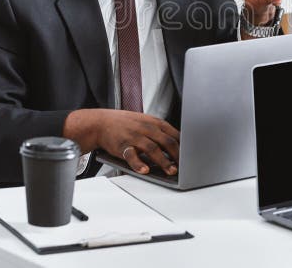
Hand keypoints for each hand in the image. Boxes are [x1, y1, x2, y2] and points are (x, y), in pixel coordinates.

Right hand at [64, 109, 179, 175]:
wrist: (100, 122)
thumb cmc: (124, 124)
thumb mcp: (144, 121)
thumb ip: (159, 131)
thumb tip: (177, 144)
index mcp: (154, 122)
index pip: (174, 134)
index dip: (184, 146)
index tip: (191, 156)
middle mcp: (146, 128)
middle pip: (167, 141)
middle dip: (177, 155)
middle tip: (185, 166)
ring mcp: (135, 136)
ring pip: (153, 149)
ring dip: (163, 161)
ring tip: (171, 171)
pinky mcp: (123, 146)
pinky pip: (132, 155)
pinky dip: (138, 163)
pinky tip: (145, 170)